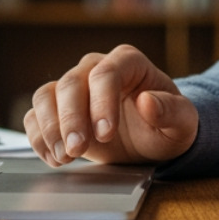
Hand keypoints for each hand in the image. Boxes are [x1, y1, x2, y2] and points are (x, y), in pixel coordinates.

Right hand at [24, 44, 198, 165]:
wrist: (151, 138)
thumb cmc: (167, 124)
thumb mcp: (182, 122)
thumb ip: (172, 111)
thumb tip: (148, 102)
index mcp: (127, 62)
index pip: (106, 73)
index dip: (102, 103)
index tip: (105, 134)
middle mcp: (95, 68)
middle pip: (71, 84)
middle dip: (70, 119)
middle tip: (77, 150)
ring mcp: (74, 87)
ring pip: (46, 95)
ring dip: (49, 128)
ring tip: (64, 156)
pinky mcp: (58, 109)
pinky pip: (36, 114)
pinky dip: (38, 137)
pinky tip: (54, 158)